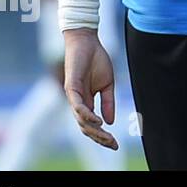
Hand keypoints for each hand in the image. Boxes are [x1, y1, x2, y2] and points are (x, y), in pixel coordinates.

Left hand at [63, 29, 117, 148]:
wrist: (88, 42)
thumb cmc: (96, 61)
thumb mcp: (108, 85)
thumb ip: (108, 102)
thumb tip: (109, 122)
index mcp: (87, 102)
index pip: (93, 125)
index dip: (103, 136)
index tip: (116, 144)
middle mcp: (78, 103)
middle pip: (86, 128)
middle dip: (100, 138)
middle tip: (113, 144)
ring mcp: (73, 96)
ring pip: (81, 120)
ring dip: (94, 130)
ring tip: (106, 136)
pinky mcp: (71, 87)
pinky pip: (78, 106)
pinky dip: (87, 115)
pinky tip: (97, 120)